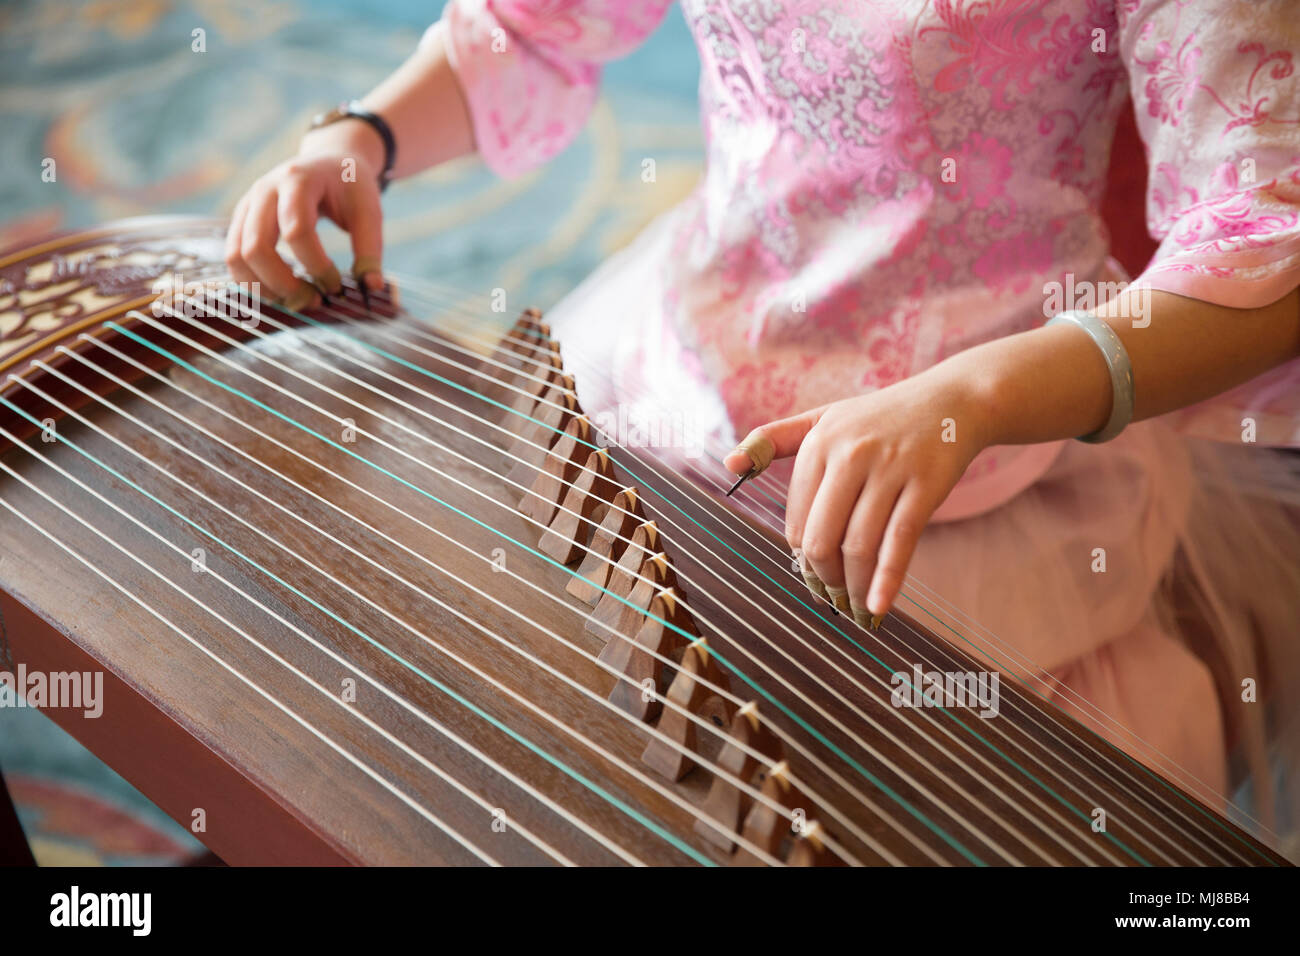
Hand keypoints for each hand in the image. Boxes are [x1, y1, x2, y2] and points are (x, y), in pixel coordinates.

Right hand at [225, 124, 385, 306]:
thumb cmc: (350, 187)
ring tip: (296, 302)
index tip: (337, 287)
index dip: (316, 266)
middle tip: (314, 303)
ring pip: (236, 256)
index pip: (297, 231)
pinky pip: (234, 257)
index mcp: (298, 180)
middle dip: (284, 284)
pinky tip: (281, 294)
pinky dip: (252, 282)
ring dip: (263, 288)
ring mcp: (247, 205)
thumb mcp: (368, 210)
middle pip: (256, 247)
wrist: (329, 161)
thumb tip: (372, 288)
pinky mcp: (241, 220)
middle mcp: (265, 190)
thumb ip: (370, 249)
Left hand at [724, 371, 989, 625]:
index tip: (814, 577)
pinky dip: (887, 581)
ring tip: (856, 608)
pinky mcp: (925, 483)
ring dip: (854, 588)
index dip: (802, 558)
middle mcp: (849, 453)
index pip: (797, 522)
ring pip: (858, 546)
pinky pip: (899, 541)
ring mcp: (889, 468)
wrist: (953, 401)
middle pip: (821, 539)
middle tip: (834, 598)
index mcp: (817, 442)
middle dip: (824, 579)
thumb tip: (728, 463)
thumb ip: (774, 439)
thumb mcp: (824, 418)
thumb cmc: (880, 418)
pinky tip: (878, 607)